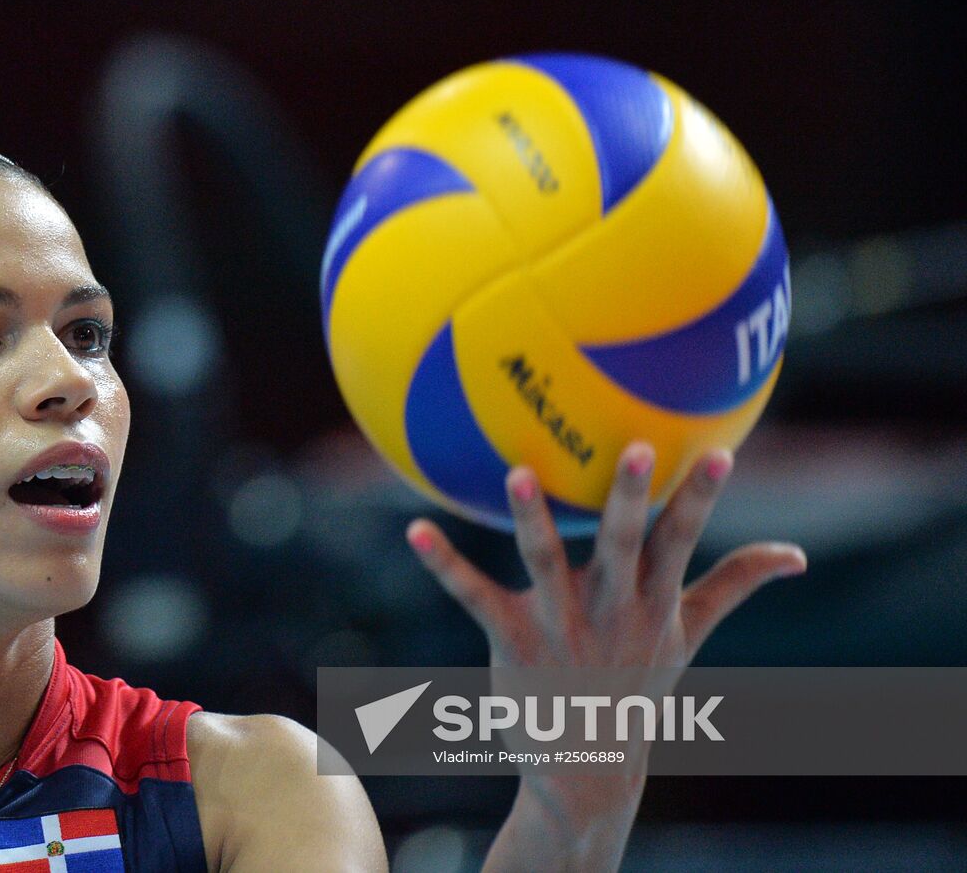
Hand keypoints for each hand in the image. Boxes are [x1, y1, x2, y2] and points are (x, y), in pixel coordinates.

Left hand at [407, 440, 805, 673]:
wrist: (588, 769)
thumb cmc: (637, 684)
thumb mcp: (689, 634)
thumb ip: (734, 584)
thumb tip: (798, 555)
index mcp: (653, 601)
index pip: (684, 541)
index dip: (700, 498)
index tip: (720, 451)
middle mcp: (611, 610)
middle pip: (622, 545)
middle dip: (630, 498)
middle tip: (636, 446)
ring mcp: (560, 626)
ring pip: (546, 562)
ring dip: (532, 518)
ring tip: (517, 473)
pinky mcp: (511, 639)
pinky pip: (474, 594)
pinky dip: (444, 563)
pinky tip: (415, 529)